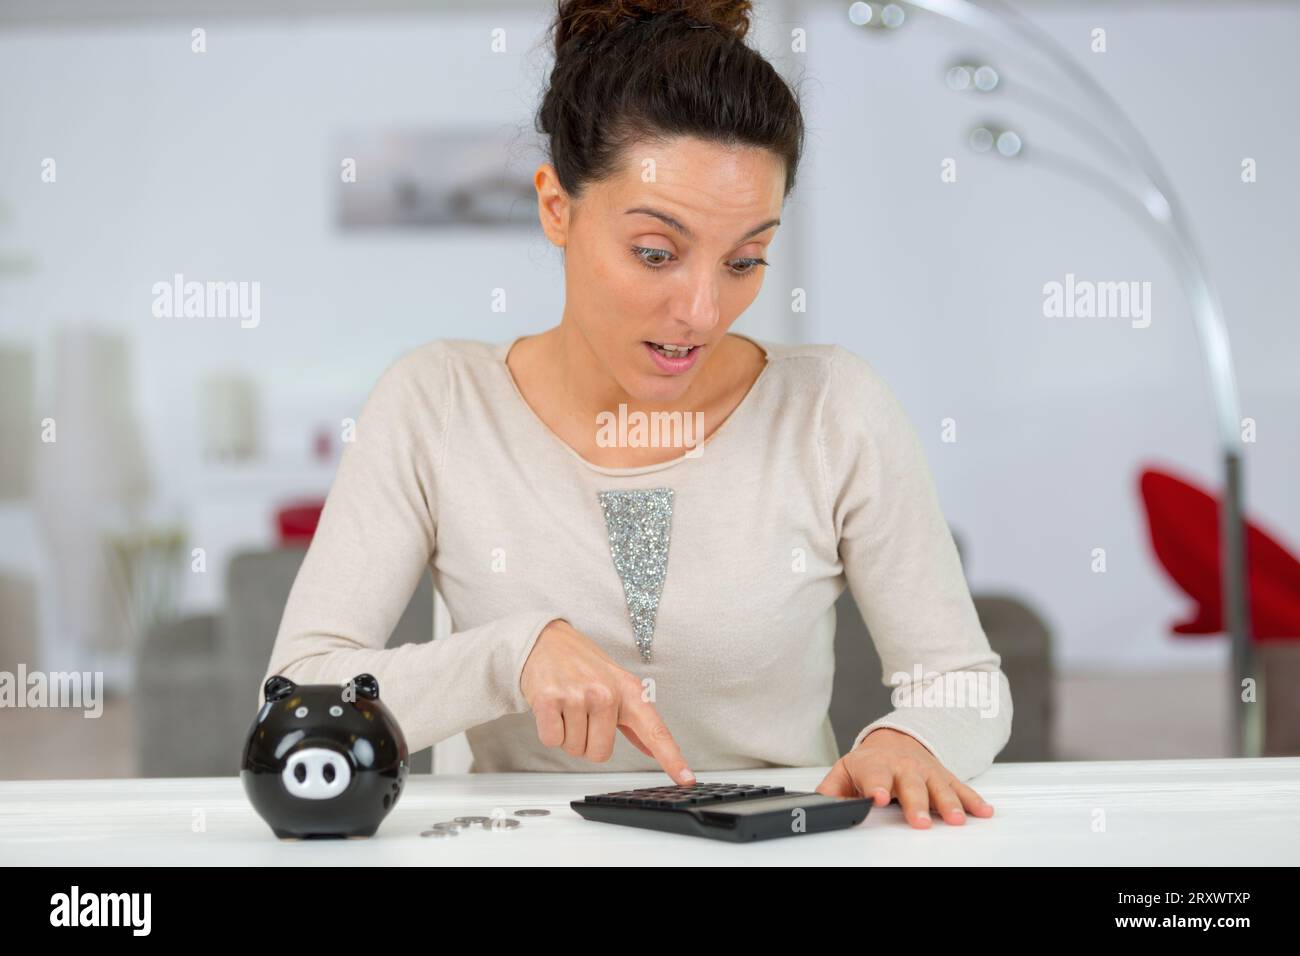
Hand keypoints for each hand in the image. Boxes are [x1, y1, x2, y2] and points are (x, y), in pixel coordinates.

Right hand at [521, 618, 695, 784]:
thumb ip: (635, 722)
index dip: (671, 758)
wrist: (548, 641)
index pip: (655, 731)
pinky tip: (553, 707)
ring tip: (566, 706)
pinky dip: (549, 730)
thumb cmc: (583, 665)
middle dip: (587, 742)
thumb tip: (653, 749)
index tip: (686, 779)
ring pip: (574, 748)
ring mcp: (579, 695)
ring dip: (567, 734)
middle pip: (600, 754)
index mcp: (630, 692)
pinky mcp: (551, 698)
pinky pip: (553, 739)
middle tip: (582, 716)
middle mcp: (607, 693)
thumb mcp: (618, 686)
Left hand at [815, 727, 994, 827]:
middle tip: (919, 821)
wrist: (894, 740)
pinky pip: (961, 788)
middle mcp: (903, 767)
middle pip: (911, 785)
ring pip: (939, 787)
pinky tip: (983, 812)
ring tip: (955, 820)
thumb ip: (831, 791)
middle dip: (916, 803)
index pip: (875, 776)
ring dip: (949, 803)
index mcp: (875, 766)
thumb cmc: (868, 763)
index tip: (878, 798)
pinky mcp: (944, 776)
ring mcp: (926, 772)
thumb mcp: (845, 772)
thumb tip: (819, 807)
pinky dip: (974, 800)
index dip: (876, 787)